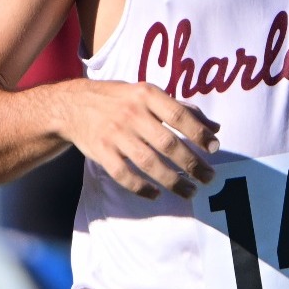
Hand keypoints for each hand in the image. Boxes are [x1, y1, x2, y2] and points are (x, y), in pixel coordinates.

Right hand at [58, 80, 218, 199]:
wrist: (73, 105)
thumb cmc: (120, 100)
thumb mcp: (148, 94)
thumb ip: (181, 109)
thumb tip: (215, 128)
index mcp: (146, 94)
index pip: (179, 115)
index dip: (199, 132)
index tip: (215, 148)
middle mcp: (131, 113)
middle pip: (167, 143)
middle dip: (191, 163)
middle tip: (208, 177)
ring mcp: (115, 134)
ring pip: (148, 163)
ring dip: (172, 181)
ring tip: (189, 191)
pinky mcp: (101, 151)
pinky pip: (123, 175)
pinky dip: (141, 187)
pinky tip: (156, 194)